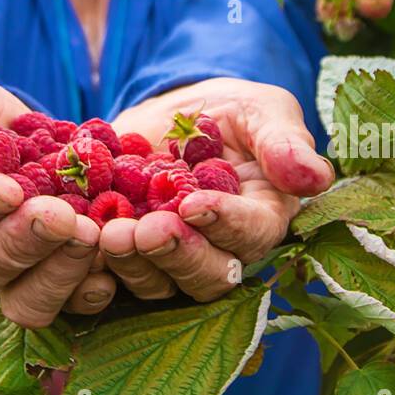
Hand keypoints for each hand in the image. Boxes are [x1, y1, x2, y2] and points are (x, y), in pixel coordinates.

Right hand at [0, 74, 115, 327]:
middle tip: (62, 216)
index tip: (9, 190)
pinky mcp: (40, 287)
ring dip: (58, 272)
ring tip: (91, 236)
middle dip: (26, 240)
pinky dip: (85, 294)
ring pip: (22, 298)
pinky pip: (61, 307)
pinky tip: (108, 274)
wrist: (22, 141)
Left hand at [101, 78, 334, 302]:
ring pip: (157, 283)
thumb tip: (314, 177)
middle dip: (174, 255)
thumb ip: (284, 142)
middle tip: (143, 229)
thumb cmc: (235, 111)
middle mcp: (219, 250)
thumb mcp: (263, 110)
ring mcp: (170, 256)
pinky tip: (79, 240)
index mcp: (262, 218)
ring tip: (108, 232)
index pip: (251, 235)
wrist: (178, 112)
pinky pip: (111, 276)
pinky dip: (93, 266)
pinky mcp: (127, 251)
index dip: (224, 224)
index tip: (193, 204)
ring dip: (132, 263)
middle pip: (207, 276)